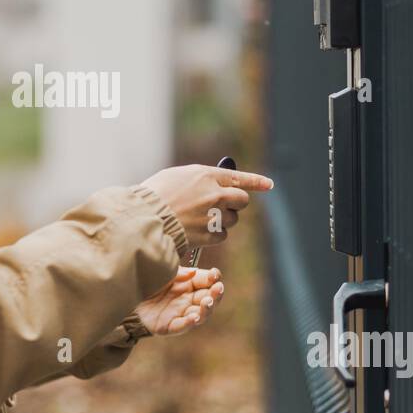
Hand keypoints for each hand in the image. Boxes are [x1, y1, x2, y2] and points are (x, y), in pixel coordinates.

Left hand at [134, 266, 224, 336]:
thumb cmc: (149, 280)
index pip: (208, 282)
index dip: (214, 279)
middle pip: (209, 300)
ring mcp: (179, 314)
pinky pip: (181, 326)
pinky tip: (193, 317)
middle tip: (217, 289)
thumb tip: (194, 272)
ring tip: (208, 302)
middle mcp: (188, 300)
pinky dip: (188, 323)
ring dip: (206, 309)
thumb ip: (179, 273)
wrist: (126, 293)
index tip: (215, 275)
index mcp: (190, 285)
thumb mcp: (165, 271)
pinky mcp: (168, 327)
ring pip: (200, 315)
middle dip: (216, 294)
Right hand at [139, 164, 272, 251]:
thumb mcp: (176, 177)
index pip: (240, 177)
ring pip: (232, 220)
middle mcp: (215, 194)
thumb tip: (214, 185)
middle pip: (242, 201)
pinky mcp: (210, 235)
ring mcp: (214, 215)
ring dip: (221, 221)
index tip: (269, 185)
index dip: (257, 182)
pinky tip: (196, 232)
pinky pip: (221, 236)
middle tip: (222, 207)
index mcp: (207, 176)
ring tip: (199, 219)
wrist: (144, 220)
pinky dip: (212, 235)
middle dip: (235, 204)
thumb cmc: (154, 196)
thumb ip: (199, 179)